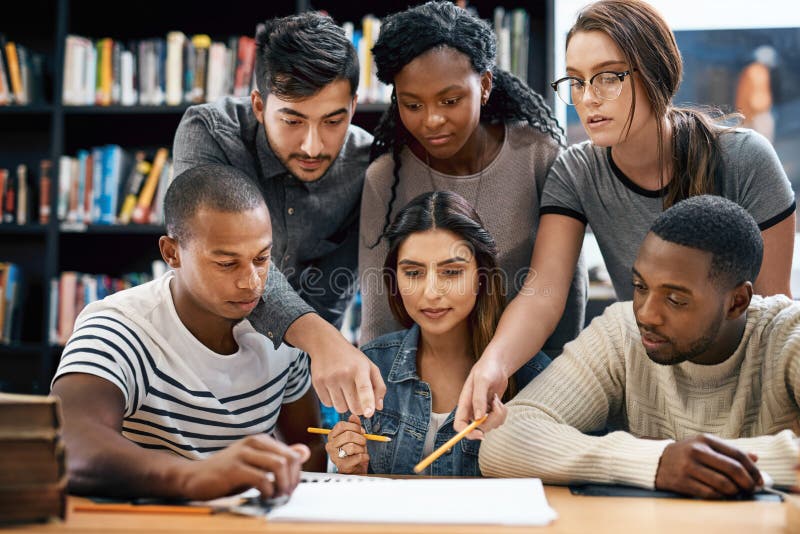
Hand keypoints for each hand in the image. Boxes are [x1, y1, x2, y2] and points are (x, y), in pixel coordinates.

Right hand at [178, 434, 309, 500]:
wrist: (194, 477)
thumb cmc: (227, 474)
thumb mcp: (256, 465)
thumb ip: (279, 458)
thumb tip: (304, 452)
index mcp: (261, 440)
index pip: (293, 454)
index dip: (297, 474)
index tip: (290, 488)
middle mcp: (253, 443)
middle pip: (289, 459)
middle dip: (292, 480)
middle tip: (285, 495)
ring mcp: (243, 454)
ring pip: (279, 465)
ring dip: (283, 485)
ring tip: (276, 497)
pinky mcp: (234, 469)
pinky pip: (262, 479)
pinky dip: (268, 491)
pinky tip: (263, 497)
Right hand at [309, 333, 385, 417]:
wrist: (325, 344)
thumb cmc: (352, 358)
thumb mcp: (369, 366)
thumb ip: (378, 386)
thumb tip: (378, 408)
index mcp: (360, 368)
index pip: (364, 388)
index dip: (367, 402)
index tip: (369, 413)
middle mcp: (344, 373)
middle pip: (354, 406)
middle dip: (358, 407)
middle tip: (357, 396)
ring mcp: (329, 379)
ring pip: (340, 408)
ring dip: (345, 404)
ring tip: (344, 389)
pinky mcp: (317, 383)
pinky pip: (328, 404)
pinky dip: (332, 400)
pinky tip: (333, 387)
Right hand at [325, 415, 369, 474]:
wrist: (356, 469)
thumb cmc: (355, 451)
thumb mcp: (355, 436)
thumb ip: (354, 425)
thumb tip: (353, 416)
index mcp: (332, 436)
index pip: (341, 425)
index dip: (354, 426)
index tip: (360, 431)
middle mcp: (330, 446)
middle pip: (348, 435)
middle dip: (360, 438)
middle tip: (363, 442)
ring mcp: (335, 456)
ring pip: (352, 447)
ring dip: (362, 448)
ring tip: (362, 451)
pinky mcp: (342, 466)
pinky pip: (358, 457)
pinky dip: (365, 456)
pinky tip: (363, 457)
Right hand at [454, 350, 509, 438]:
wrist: (497, 364)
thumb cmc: (487, 369)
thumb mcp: (482, 381)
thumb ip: (479, 399)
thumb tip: (478, 418)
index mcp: (464, 404)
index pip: (459, 425)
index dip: (467, 433)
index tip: (480, 434)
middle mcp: (471, 410)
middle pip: (479, 428)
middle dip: (491, 421)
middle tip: (497, 406)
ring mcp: (482, 412)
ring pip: (491, 426)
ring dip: (499, 415)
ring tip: (497, 399)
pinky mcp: (491, 411)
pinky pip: (498, 421)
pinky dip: (502, 413)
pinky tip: (499, 401)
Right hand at [655, 434, 762, 498]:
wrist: (656, 462)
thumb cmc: (685, 454)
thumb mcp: (705, 445)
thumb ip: (729, 451)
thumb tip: (755, 458)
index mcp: (705, 439)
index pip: (737, 454)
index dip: (753, 469)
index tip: (760, 479)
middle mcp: (696, 451)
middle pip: (733, 469)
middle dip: (748, 482)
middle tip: (751, 489)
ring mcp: (688, 467)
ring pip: (724, 484)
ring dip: (736, 492)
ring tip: (737, 493)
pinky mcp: (682, 482)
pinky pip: (710, 493)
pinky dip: (721, 497)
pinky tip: (723, 496)